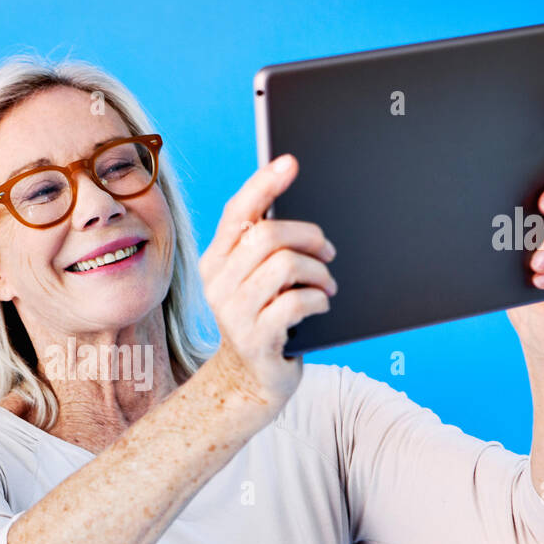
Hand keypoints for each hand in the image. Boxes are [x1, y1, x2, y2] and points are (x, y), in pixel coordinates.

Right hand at [199, 154, 337, 410]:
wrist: (250, 382)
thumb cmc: (262, 320)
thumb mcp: (255, 279)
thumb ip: (264, 245)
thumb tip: (292, 198)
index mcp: (216, 260)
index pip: (238, 212)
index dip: (265, 183)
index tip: (290, 162)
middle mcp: (217, 283)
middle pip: (268, 236)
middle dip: (309, 237)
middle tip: (327, 251)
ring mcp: (233, 313)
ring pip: (285, 265)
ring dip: (318, 272)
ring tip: (327, 283)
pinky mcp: (255, 339)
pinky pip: (295, 301)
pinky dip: (319, 298)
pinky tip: (322, 304)